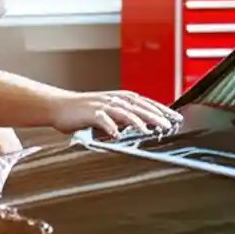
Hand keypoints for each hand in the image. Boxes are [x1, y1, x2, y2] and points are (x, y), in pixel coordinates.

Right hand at [46, 90, 182, 137]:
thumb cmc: (84, 112)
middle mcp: (114, 99)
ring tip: (148, 130)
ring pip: (123, 111)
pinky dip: (111, 126)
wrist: (58, 106)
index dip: (161, 109)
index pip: (146, 102)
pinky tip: (117, 135)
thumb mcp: (109, 112)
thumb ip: (125, 117)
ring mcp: (102, 105)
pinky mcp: (89, 113)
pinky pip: (102, 119)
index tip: (175, 118)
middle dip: (155, 115)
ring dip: (137, 120)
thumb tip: (144, 125)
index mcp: (120, 98)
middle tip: (169, 124)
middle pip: (139, 106)